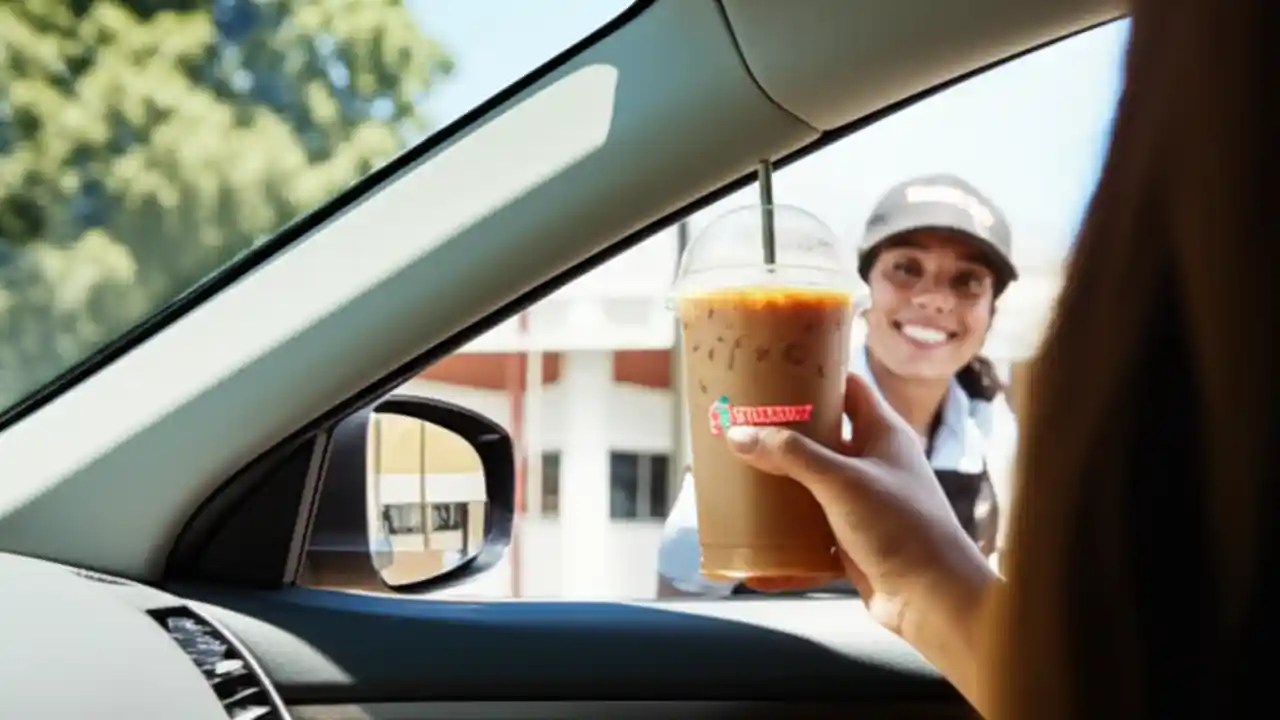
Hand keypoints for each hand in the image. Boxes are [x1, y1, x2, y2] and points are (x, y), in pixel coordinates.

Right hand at [723, 373, 995, 637]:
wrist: (934, 599)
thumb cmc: (901, 525)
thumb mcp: (842, 480)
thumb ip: (791, 455)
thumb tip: (739, 435)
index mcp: (883, 434)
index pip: (849, 388)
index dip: (816, 376)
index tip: (774, 372)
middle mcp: (873, 465)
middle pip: (822, 439)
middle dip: (783, 436)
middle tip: (740, 427)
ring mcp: (862, 505)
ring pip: (812, 490)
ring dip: (779, 490)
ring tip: (736, 482)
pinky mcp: (852, 545)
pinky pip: (810, 541)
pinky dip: (784, 550)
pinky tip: (752, 561)